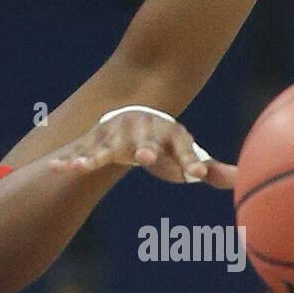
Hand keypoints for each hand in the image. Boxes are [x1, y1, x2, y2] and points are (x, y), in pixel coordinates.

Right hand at [49, 108, 234, 186]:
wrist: (134, 114)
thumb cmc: (165, 143)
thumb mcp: (189, 153)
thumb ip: (211, 168)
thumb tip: (239, 178)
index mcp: (170, 136)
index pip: (185, 150)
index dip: (192, 161)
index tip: (199, 174)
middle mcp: (143, 133)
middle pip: (145, 142)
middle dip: (145, 149)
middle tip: (145, 157)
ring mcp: (116, 137)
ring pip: (106, 148)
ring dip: (96, 157)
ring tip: (85, 168)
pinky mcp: (95, 144)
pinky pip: (80, 153)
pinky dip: (68, 160)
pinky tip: (54, 168)